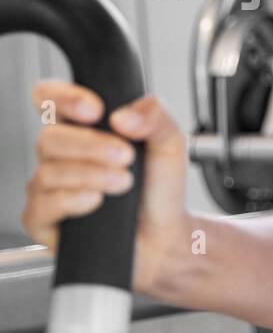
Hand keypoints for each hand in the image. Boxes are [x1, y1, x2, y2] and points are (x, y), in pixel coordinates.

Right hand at [22, 81, 192, 295]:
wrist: (167, 235)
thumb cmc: (160, 188)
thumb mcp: (171, 143)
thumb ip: (155, 116)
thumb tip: (123, 115)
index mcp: (83, 128)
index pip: (50, 98)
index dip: (64, 98)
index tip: (96, 110)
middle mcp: (61, 155)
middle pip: (50, 138)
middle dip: (91, 146)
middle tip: (126, 157)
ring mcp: (49, 187)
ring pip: (49, 171)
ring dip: (91, 175)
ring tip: (124, 183)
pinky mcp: (44, 220)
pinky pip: (42, 205)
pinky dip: (71, 201)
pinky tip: (96, 202)